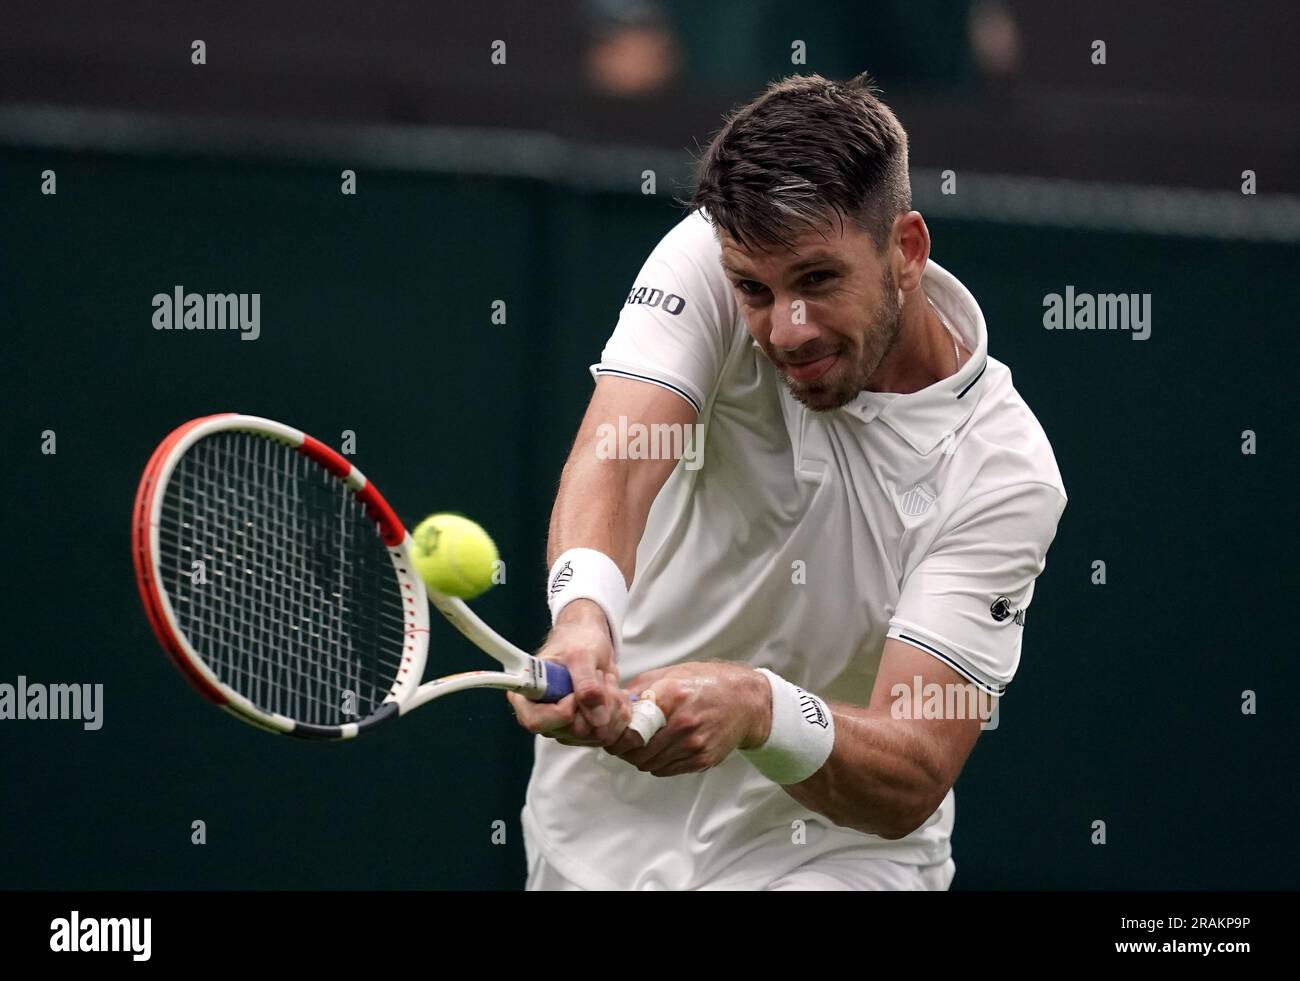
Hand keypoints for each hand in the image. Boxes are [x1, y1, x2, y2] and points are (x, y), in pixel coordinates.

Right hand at [506, 600, 631, 746]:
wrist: (591, 641)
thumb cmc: (577, 641)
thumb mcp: (582, 655)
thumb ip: (587, 684)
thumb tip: (597, 719)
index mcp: (527, 696)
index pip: (537, 722)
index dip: (563, 711)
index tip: (576, 691)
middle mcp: (543, 716)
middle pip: (573, 731)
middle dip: (597, 704)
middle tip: (602, 676)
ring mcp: (564, 726)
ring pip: (596, 735)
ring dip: (612, 707)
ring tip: (608, 680)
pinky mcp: (585, 730)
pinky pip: (609, 734)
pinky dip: (619, 713)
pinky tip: (616, 694)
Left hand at [605, 661, 771, 776]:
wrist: (744, 700)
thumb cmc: (704, 683)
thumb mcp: (669, 674)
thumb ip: (638, 689)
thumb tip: (611, 705)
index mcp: (670, 696)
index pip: (630, 730)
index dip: (616, 737)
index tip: (611, 735)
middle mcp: (683, 722)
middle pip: (637, 752)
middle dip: (624, 750)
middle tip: (622, 744)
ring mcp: (694, 744)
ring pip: (649, 764)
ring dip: (639, 758)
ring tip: (642, 745)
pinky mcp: (702, 759)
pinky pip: (666, 770)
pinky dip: (657, 763)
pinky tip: (662, 749)